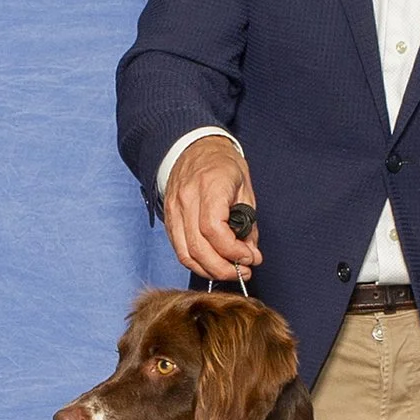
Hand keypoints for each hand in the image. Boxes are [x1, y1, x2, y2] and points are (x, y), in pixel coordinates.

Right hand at [164, 135, 260, 281]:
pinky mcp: (169, 219)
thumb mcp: (245, 188)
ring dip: (209, 270)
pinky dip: (196, 262)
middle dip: (223, 268)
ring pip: (186, 253)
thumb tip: (250, 255)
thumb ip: (248, 223)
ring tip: (229, 272)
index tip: (250, 258)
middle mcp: (187, 199)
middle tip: (243, 272)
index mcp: (209, 186)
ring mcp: (174, 210)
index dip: (233, 251)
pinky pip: (179, 249)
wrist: (193, 147)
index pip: (214, 229)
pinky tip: (212, 264)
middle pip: (198, 247)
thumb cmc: (223, 165)